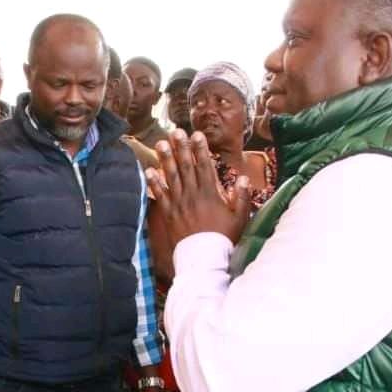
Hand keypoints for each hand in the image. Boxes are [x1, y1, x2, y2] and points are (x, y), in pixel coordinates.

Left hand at [146, 130, 251, 263]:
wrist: (204, 259)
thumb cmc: (224, 239)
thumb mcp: (239, 218)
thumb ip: (241, 197)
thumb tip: (243, 178)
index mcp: (210, 194)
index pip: (205, 166)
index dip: (201, 149)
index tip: (197, 134)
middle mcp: (193, 195)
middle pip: (186, 167)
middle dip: (181, 148)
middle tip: (176, 131)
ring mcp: (179, 204)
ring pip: (172, 177)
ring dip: (166, 159)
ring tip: (161, 143)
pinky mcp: (169, 215)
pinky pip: (160, 196)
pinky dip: (154, 184)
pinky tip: (149, 171)